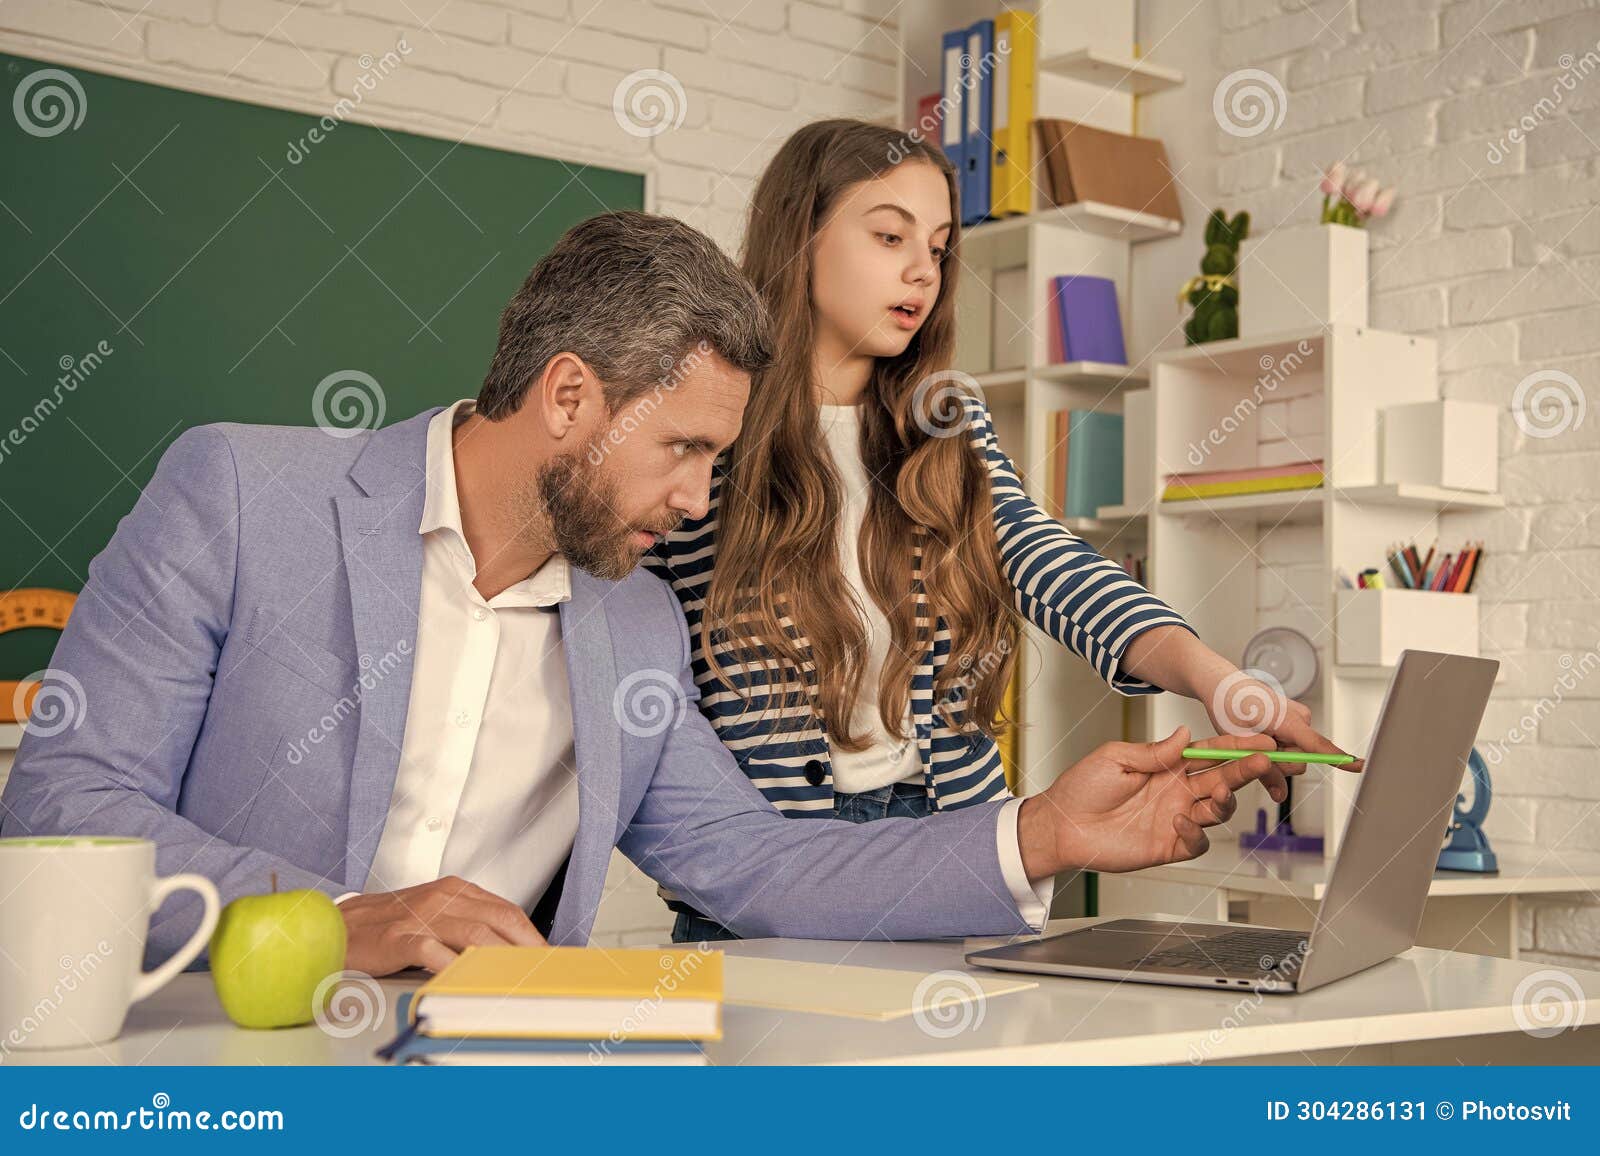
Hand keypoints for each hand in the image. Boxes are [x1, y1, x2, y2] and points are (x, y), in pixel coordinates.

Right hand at [340, 875, 544, 975]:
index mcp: (455, 890)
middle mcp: (442, 898)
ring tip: (520, 979)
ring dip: (502, 958)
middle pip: (499, 919)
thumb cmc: (388, 925)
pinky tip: (469, 982)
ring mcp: (420, 916)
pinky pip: (434, 952)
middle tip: (544, 972)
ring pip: (475, 934)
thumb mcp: (434, 914)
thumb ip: (468, 925)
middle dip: (528, 947)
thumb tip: (509, 951)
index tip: (548, 956)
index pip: (507, 910)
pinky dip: (455, 968)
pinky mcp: (398, 938)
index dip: (532, 935)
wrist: (338, 927)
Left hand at [1017, 726, 1280, 876]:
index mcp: (1167, 765)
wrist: (1062, 826)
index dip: (1237, 748)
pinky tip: (1180, 820)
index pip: (1211, 753)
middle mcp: (1177, 790)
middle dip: (1247, 770)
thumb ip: (1154, 750)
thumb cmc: (1082, 789)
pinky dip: (1196, 832)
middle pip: (1223, 779)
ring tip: (1218, 793)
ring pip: (1218, 810)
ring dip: (1225, 801)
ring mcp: (1176, 818)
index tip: (1262, 741)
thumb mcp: (1116, 758)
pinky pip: (1198, 842)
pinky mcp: (1169, 845)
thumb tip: (1185, 733)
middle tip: (1266, 761)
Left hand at [1204, 670, 1362, 771]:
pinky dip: (1278, 749)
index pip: (1317, 744)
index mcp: (1287, 719)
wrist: (1225, 685)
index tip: (1359, 765)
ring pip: (1296, 756)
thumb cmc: (1229, 705)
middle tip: (1254, 747)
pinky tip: (1263, 738)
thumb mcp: (1239, 743)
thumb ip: (1264, 769)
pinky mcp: (1296, 723)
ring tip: (1255, 737)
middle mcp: (1300, 718)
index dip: (1338, 757)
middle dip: (1278, 763)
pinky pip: (1293, 747)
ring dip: (1276, 756)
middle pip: (1300, 760)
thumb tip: (1280, 794)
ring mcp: (1300, 720)